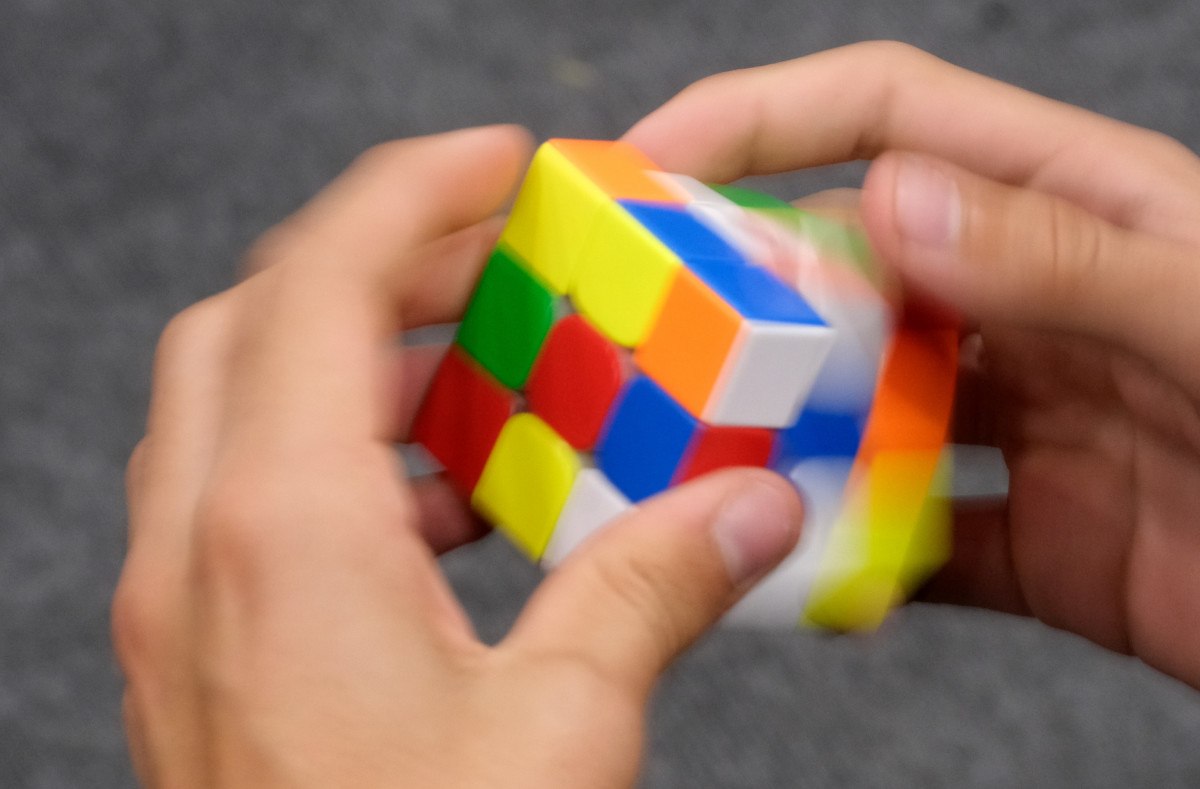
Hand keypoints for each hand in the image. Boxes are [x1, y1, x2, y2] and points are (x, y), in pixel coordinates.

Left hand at [114, 126, 802, 787]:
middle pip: (262, 324)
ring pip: (245, 409)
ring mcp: (184, 612)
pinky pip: (252, 502)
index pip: (324, 282)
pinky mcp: (204, 663)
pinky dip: (344, 460)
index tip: (498, 161)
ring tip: (483, 365)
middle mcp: (201, 556)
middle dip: (386, 262)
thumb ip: (654, 589)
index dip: (413, 192)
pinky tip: (444, 500)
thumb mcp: (566, 735)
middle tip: (501, 252)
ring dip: (359, 363)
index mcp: (281, 537)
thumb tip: (751, 509)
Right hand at [626, 41, 1199, 689]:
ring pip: (865, 414)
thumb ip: (1072, 259)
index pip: (889, 118)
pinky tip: (815, 573)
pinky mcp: (1038, 539)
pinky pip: (913, 539)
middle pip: (851, 275)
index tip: (649, 165)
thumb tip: (894, 204)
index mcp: (1079, 211)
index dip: (757, 122)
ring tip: (714, 473)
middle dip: (747, 303)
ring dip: (787, 442)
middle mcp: (1035, 307)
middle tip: (659, 349)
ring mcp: (1030, 425)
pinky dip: (855, 559)